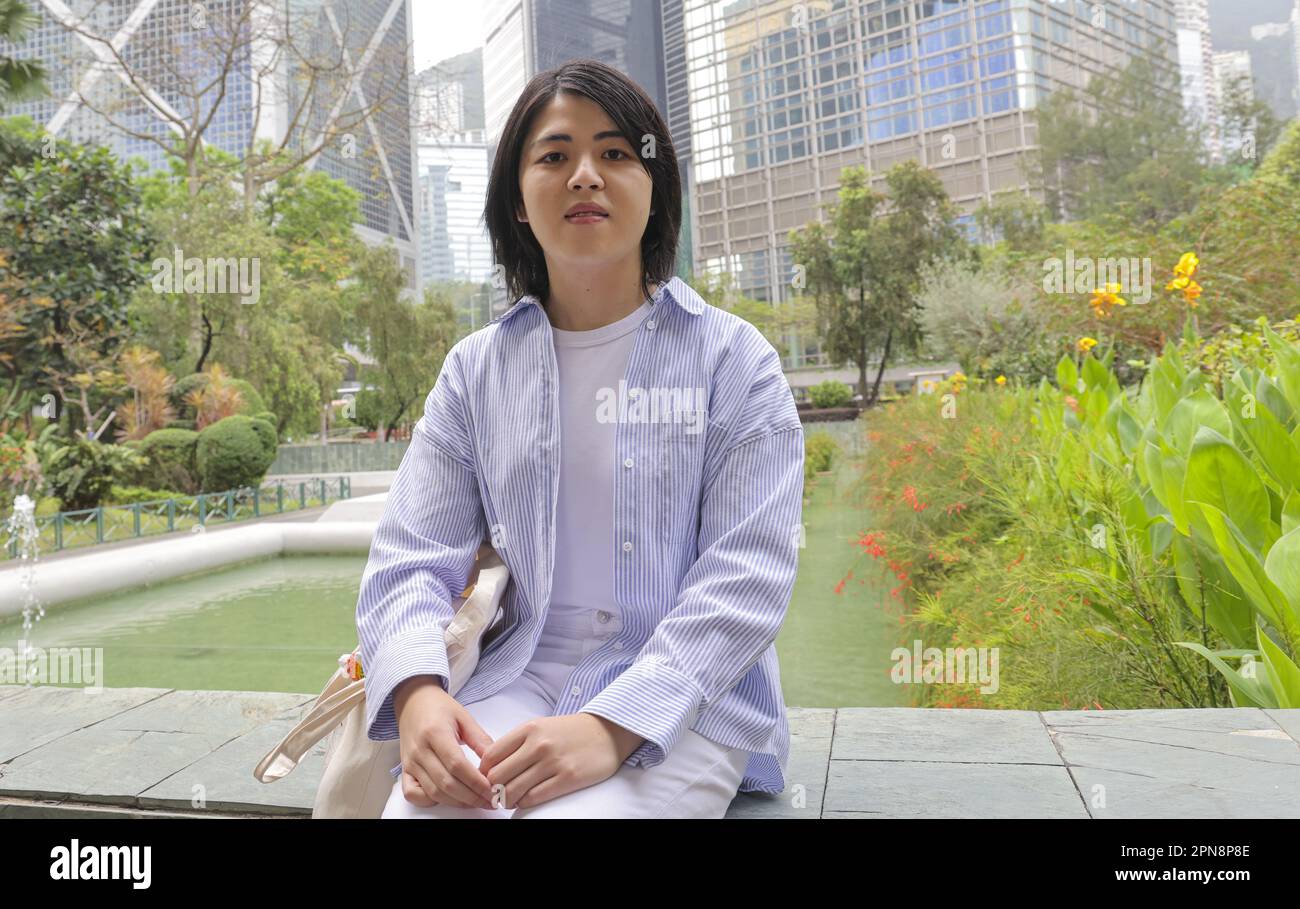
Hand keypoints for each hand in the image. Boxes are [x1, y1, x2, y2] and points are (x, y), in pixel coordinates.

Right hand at [393, 675, 496, 809]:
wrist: (413, 701)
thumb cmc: (439, 707)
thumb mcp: (464, 717)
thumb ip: (480, 739)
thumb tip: (497, 763)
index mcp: (435, 732)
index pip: (457, 765)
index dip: (476, 782)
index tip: (493, 789)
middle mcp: (419, 750)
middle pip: (446, 783)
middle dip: (471, 797)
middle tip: (491, 800)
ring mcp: (409, 762)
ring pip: (433, 792)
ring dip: (457, 802)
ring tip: (477, 802)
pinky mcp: (404, 770)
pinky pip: (413, 795)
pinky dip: (431, 801)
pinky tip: (448, 798)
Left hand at [476, 714, 644, 809]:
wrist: (607, 732)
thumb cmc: (570, 732)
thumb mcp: (541, 727)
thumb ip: (517, 743)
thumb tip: (490, 766)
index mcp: (529, 729)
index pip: (490, 756)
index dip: (483, 771)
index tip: (488, 778)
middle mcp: (539, 744)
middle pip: (498, 776)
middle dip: (493, 789)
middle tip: (497, 793)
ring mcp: (553, 762)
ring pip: (513, 790)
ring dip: (507, 799)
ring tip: (510, 799)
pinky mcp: (567, 778)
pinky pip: (533, 798)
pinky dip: (524, 803)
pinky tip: (526, 799)